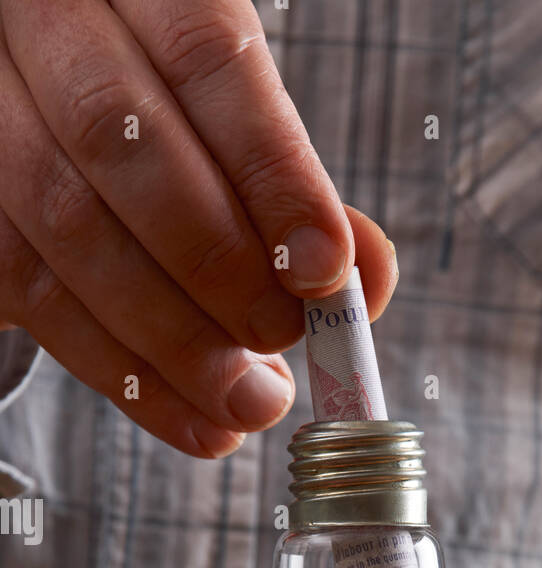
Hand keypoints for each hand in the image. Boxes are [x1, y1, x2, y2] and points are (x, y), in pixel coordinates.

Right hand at [0, 0, 396, 455]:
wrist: (48, 99)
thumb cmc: (166, 117)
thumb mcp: (234, 117)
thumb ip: (295, 187)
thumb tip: (363, 278)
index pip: (206, 57)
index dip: (273, 173)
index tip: (327, 273)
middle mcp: (39, 19)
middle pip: (121, 140)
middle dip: (217, 269)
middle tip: (280, 347)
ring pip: (61, 224)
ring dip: (167, 340)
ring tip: (240, 405)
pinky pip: (25, 292)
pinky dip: (114, 370)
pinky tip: (180, 411)